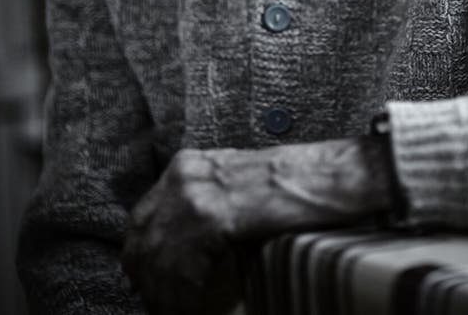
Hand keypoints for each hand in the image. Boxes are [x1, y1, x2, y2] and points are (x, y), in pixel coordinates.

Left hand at [121, 136, 391, 313]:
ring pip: (161, 259)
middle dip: (150, 282)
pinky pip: (184, 266)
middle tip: (164, 305)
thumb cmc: (289, 188)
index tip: (151, 287)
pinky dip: (189, 294)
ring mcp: (196, 193)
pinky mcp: (213, 214)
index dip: (143, 260)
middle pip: (144, 241)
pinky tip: (198, 306)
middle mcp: (185, 176)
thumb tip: (179, 248)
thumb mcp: (232, 189)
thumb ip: (204, 208)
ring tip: (182, 310)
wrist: (325, 176)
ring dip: (169, 293)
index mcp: (186, 166)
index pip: (142, 220)